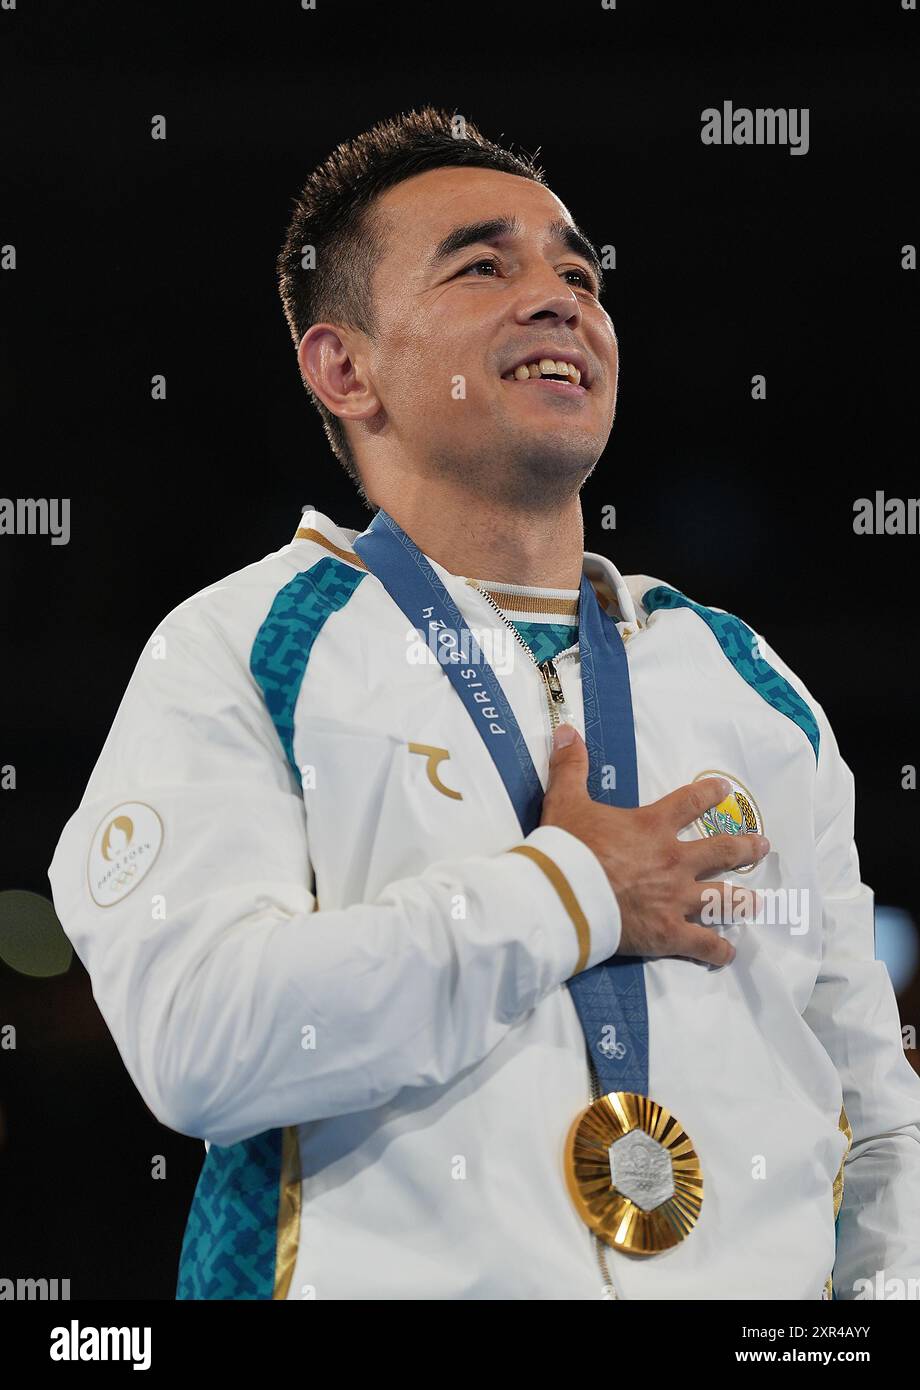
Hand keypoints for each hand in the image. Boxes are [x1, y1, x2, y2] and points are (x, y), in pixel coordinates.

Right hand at [540, 724, 767, 965]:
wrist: (564, 895)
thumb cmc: (567, 848)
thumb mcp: (566, 800)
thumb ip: (571, 766)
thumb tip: (567, 728)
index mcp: (653, 827)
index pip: (691, 802)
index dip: (710, 793)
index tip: (725, 790)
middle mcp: (674, 861)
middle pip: (720, 852)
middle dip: (744, 848)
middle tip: (762, 846)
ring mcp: (676, 899)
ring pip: (722, 899)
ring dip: (742, 900)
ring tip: (758, 901)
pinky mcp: (668, 933)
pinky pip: (702, 944)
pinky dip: (718, 950)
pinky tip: (728, 952)